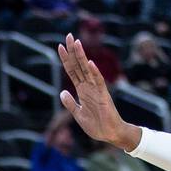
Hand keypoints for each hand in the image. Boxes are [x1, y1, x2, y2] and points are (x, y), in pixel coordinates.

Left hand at [57, 33, 139, 149]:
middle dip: (73, 51)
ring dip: (82, 56)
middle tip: (68, 35)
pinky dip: (95, 73)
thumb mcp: (78, 115)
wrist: (110, 134)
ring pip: (87, 70)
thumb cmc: (97, 126)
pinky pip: (99, 82)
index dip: (66, 59)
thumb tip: (62, 92)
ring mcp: (96, 90)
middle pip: (79, 66)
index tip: (60, 46)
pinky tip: (90, 63)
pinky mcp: (104, 96)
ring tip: (77, 43)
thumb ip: (70, 104)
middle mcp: (88, 87)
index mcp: (82, 90)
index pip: (72, 71)